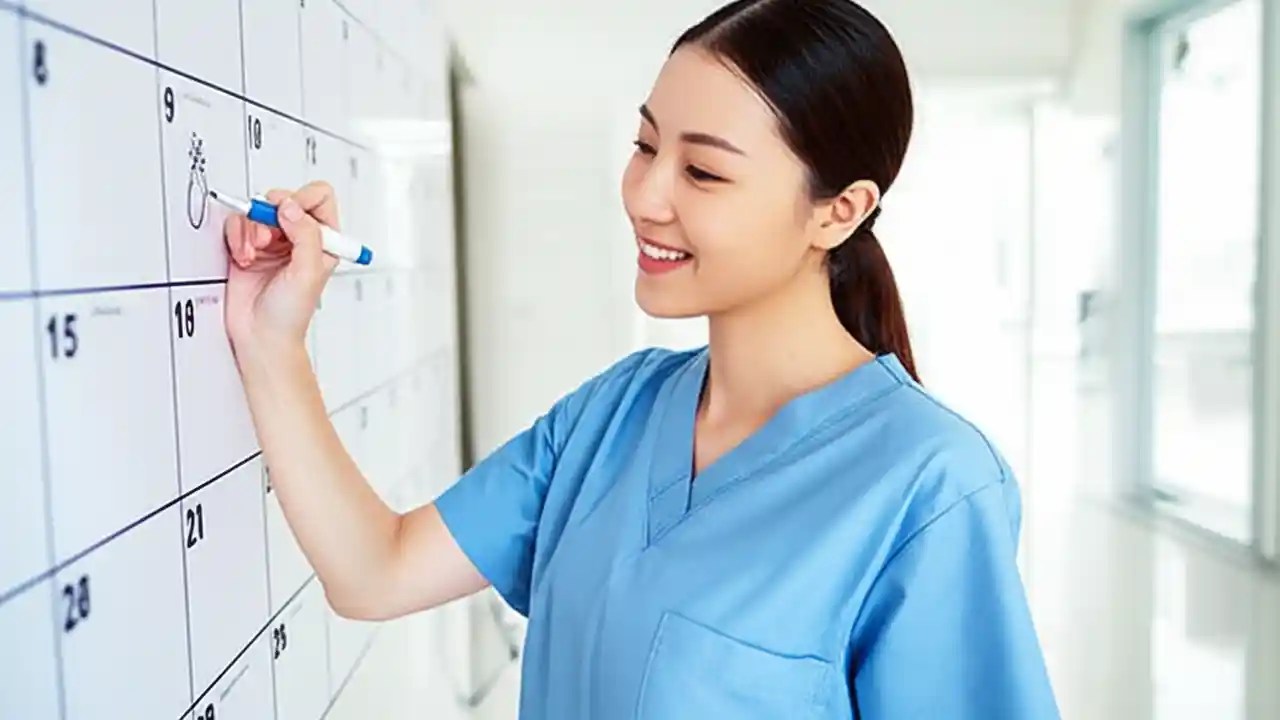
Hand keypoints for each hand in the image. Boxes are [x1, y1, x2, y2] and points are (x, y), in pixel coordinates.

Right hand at [224, 181, 340, 354]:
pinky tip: (244, 257)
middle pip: (284, 198)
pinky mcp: (247, 247)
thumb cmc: (290, 314)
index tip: (291, 216)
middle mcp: (298, 238)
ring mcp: (272, 241)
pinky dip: (237, 237)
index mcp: (323, 240)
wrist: (261, 336)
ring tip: (255, 252)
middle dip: (272, 215)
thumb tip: (291, 206)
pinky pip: (237, 224)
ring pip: (257, 210)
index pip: (319, 198)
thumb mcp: (309, 272)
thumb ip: (306, 234)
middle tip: (269, 237)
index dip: (304, 199)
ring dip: (251, 229)